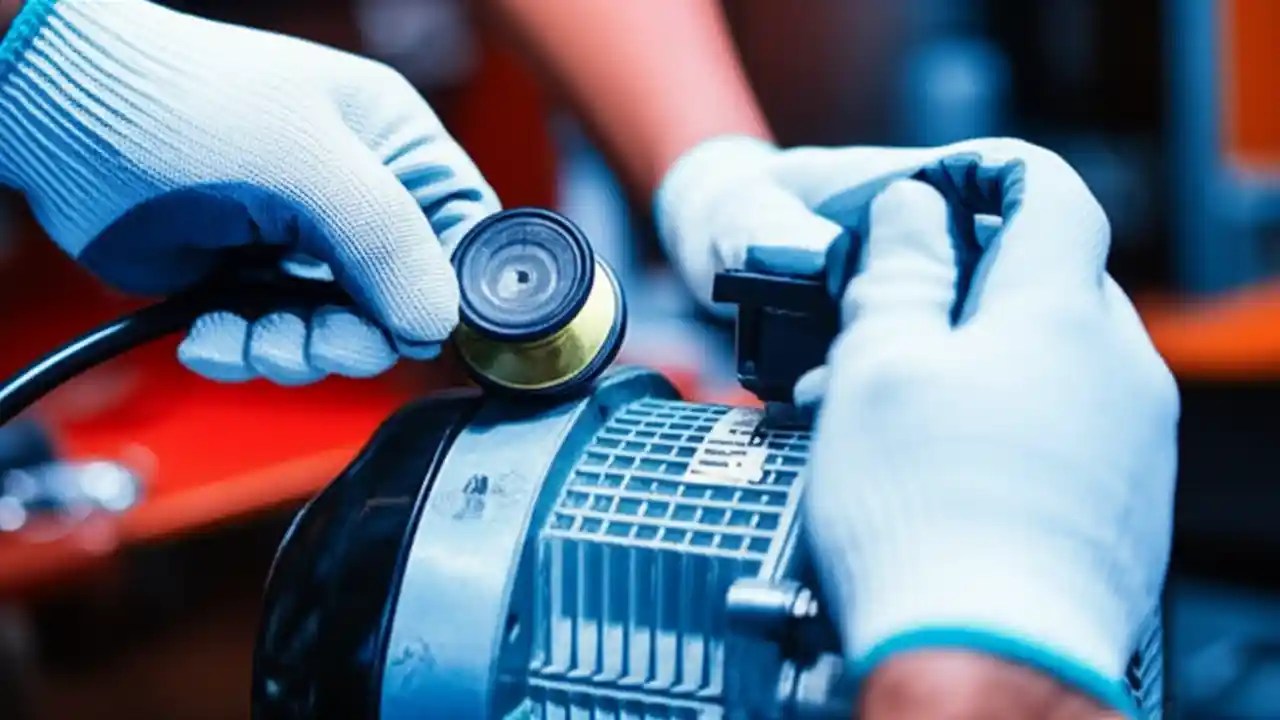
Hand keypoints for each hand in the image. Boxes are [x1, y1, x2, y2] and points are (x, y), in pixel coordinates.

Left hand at [0, 0, 497, 384]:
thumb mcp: (308, 163)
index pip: (461, 233)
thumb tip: (440, 322)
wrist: (65, 117)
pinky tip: (212, 333)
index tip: (417, 327)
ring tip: (251, 334)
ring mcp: (300, 244)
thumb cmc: (185, 102)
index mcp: (395, 148)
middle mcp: (355, 199)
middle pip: (399, 302)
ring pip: (336, 334)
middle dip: (356, 335)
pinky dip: (241, 350)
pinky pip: (272, 341)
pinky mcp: (247, 281)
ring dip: (294, 350)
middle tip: (320, 340)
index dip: (447, 291)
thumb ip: (387, 241)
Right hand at [795, 142, 1176, 714]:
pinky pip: (1069, 429)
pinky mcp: (1123, 506)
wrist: (986, 661)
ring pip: (1055, 360)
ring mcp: (1132, 444)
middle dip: (965, 281)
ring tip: (891, 407)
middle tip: (884, 316)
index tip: (927, 193)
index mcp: (1062, 317)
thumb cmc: (925, 519)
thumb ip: (901, 271)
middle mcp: (1121, 371)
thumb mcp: (879, 366)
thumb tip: (913, 208)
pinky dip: (1006, 421)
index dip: (983, 173)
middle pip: (1050, 279)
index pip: (1050, 192)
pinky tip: (941, 465)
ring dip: (976, 358)